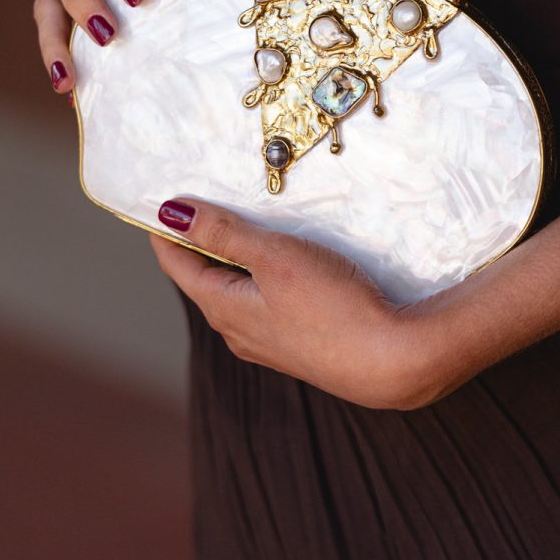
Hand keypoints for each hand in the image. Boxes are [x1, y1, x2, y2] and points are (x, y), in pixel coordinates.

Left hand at [148, 196, 457, 409]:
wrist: (392, 360)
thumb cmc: (334, 305)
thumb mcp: (275, 257)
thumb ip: (224, 233)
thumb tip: (171, 214)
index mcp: (223, 309)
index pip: (177, 264)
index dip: (168, 229)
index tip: (166, 199)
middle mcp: (238, 332)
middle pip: (206, 278)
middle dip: (203, 241)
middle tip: (209, 201)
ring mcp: (269, 343)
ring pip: (238, 293)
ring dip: (237, 260)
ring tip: (250, 226)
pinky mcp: (300, 345)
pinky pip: (266, 305)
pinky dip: (265, 278)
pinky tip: (288, 264)